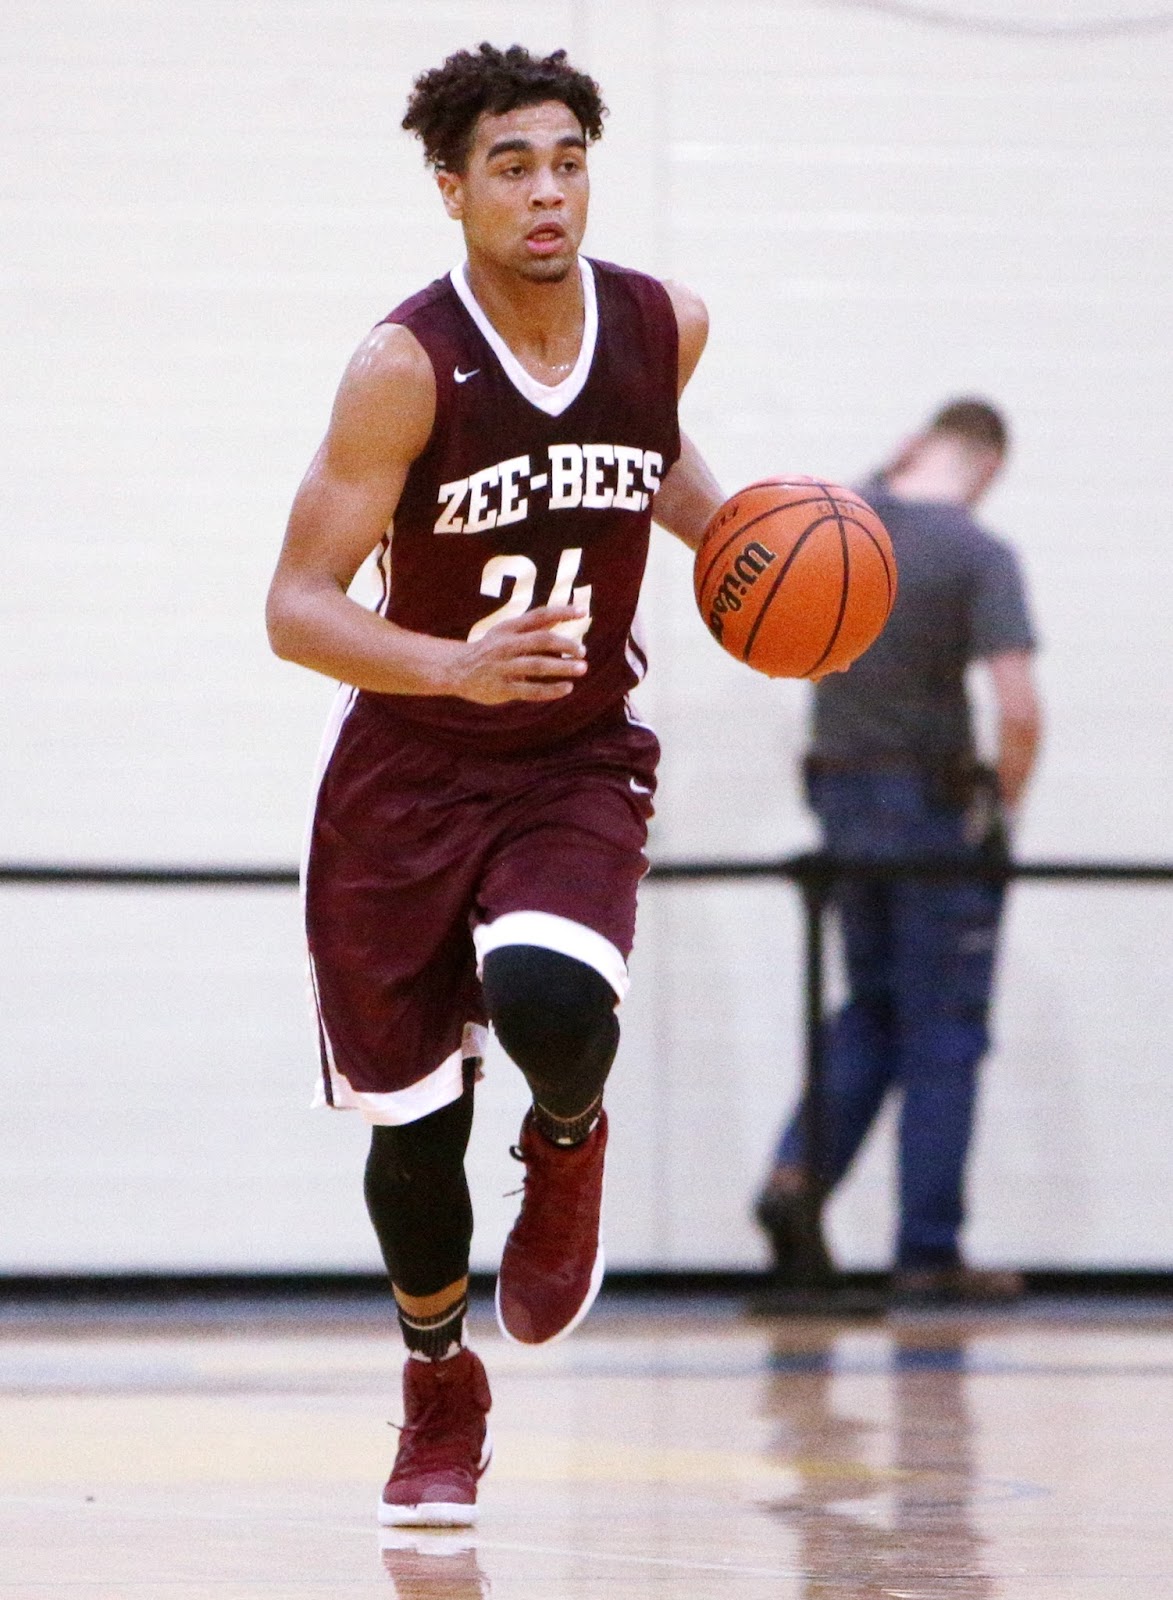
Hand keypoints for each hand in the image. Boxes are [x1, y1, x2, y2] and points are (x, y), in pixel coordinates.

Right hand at [448, 606, 588, 704]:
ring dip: (562, 667)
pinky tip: (567, 688)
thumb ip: (533, 626)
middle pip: (540, 640)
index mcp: (508, 628)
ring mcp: (503, 667)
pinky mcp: (502, 688)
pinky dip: (550, 690)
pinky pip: (530, 691)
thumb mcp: (506, 632)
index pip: (538, 615)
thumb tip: (562, 615)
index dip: (561, 612)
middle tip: (583, 651)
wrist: (456, 669)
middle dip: (565, 644)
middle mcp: (506, 645)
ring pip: (537, 666)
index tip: (582, 612)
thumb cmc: (489, 649)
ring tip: (582, 668)